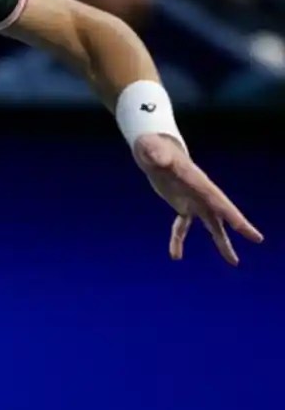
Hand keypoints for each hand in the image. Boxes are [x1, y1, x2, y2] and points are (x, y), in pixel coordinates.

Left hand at [134, 133, 263, 265]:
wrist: (151, 150)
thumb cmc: (153, 147)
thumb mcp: (152, 149)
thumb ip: (156, 154)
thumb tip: (157, 158)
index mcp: (198, 182)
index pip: (220, 201)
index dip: (235, 217)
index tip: (251, 231)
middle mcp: (200, 193)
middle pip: (222, 214)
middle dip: (239, 227)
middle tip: (256, 239)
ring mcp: (193, 200)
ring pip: (211, 225)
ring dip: (221, 242)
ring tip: (233, 262)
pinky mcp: (181, 205)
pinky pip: (182, 227)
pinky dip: (178, 241)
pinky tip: (175, 255)